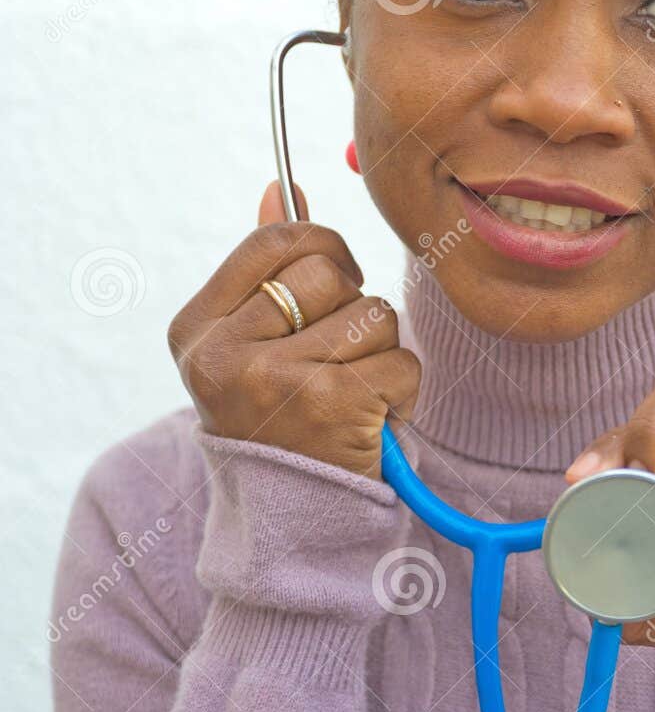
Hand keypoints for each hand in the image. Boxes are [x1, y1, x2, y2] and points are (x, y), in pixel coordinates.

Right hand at [166, 179, 420, 478]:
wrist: (288, 524)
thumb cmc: (275, 420)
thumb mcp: (249, 345)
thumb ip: (263, 268)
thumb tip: (281, 188)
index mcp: (197, 330)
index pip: (274, 242)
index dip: (321, 249)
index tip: (334, 281)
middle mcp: (226, 355)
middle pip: (329, 275)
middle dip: (352, 308)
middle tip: (338, 356)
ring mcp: (277, 381)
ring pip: (373, 318)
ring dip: (379, 355)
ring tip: (350, 394)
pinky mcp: (333, 409)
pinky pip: (401, 364)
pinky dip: (401, 393)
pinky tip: (370, 421)